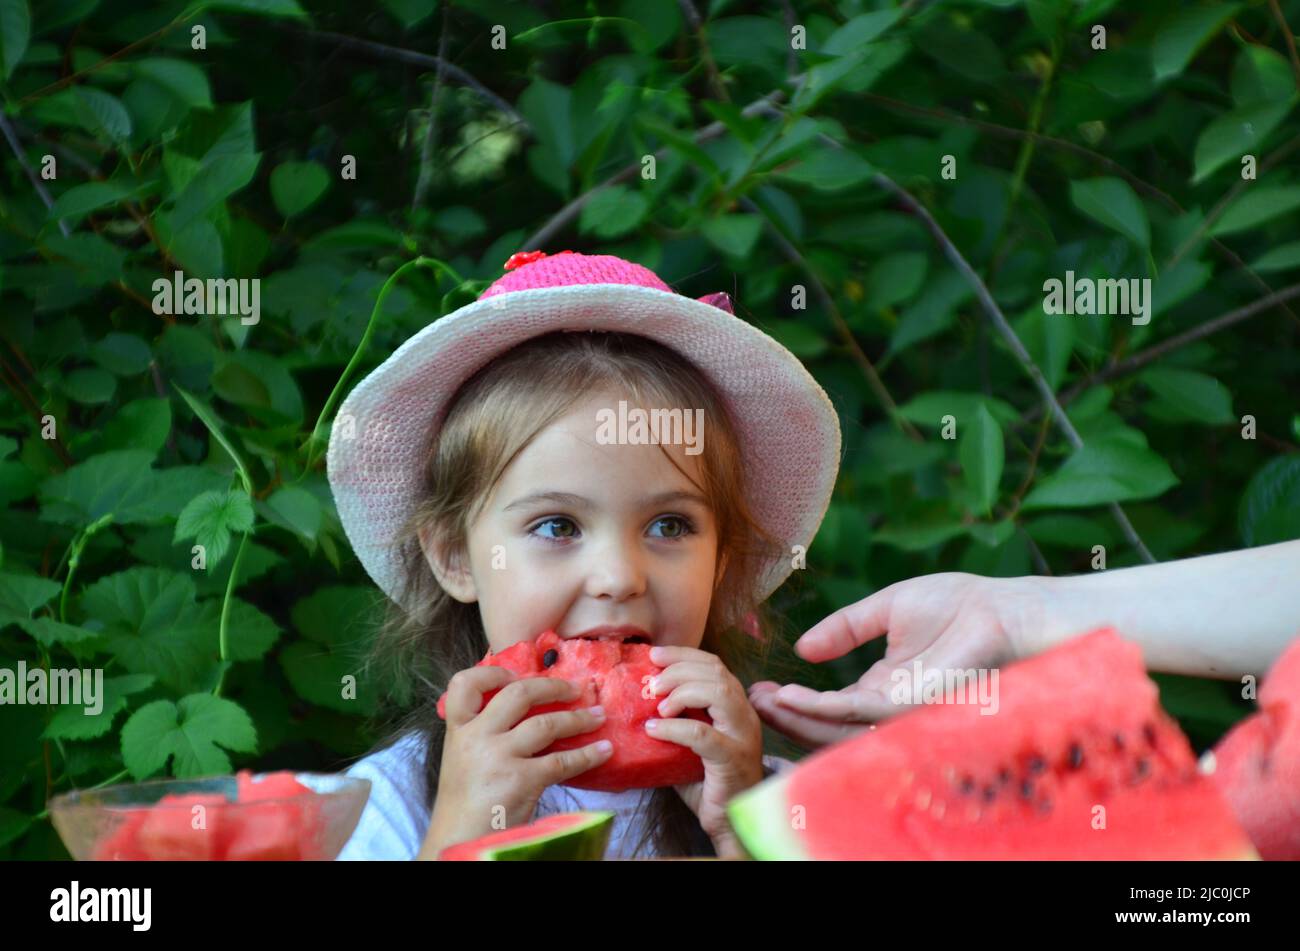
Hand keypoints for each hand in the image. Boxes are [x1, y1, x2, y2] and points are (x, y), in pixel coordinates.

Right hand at [421, 666, 613, 858]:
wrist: (460, 842)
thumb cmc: (467, 803)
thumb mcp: (464, 758)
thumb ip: (485, 733)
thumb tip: (529, 708)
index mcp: (458, 730)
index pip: (464, 684)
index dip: (492, 672)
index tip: (517, 674)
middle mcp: (475, 737)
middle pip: (518, 694)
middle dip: (553, 686)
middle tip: (577, 689)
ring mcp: (497, 757)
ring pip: (546, 723)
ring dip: (578, 718)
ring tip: (598, 716)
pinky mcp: (520, 780)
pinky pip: (562, 761)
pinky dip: (588, 754)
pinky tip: (603, 751)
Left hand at [645, 645, 764, 858]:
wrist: (730, 822)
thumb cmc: (707, 782)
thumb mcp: (689, 743)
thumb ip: (675, 720)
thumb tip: (638, 701)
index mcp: (736, 706)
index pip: (714, 666)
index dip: (684, 655)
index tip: (655, 655)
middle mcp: (745, 715)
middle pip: (716, 673)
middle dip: (680, 669)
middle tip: (653, 682)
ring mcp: (743, 736)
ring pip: (717, 693)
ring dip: (682, 692)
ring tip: (658, 706)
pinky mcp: (733, 759)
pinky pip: (702, 734)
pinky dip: (674, 728)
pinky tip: (654, 729)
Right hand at [749, 574, 1041, 751]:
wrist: (1004, 609)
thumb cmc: (959, 606)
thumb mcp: (886, 609)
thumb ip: (845, 628)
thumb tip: (802, 649)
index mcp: (883, 686)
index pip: (831, 706)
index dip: (794, 700)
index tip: (761, 685)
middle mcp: (889, 706)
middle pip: (829, 726)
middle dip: (788, 716)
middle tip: (753, 698)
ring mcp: (901, 710)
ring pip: (840, 729)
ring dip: (799, 718)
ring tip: (765, 700)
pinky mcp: (913, 706)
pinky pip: (861, 713)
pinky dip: (825, 709)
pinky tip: (797, 697)